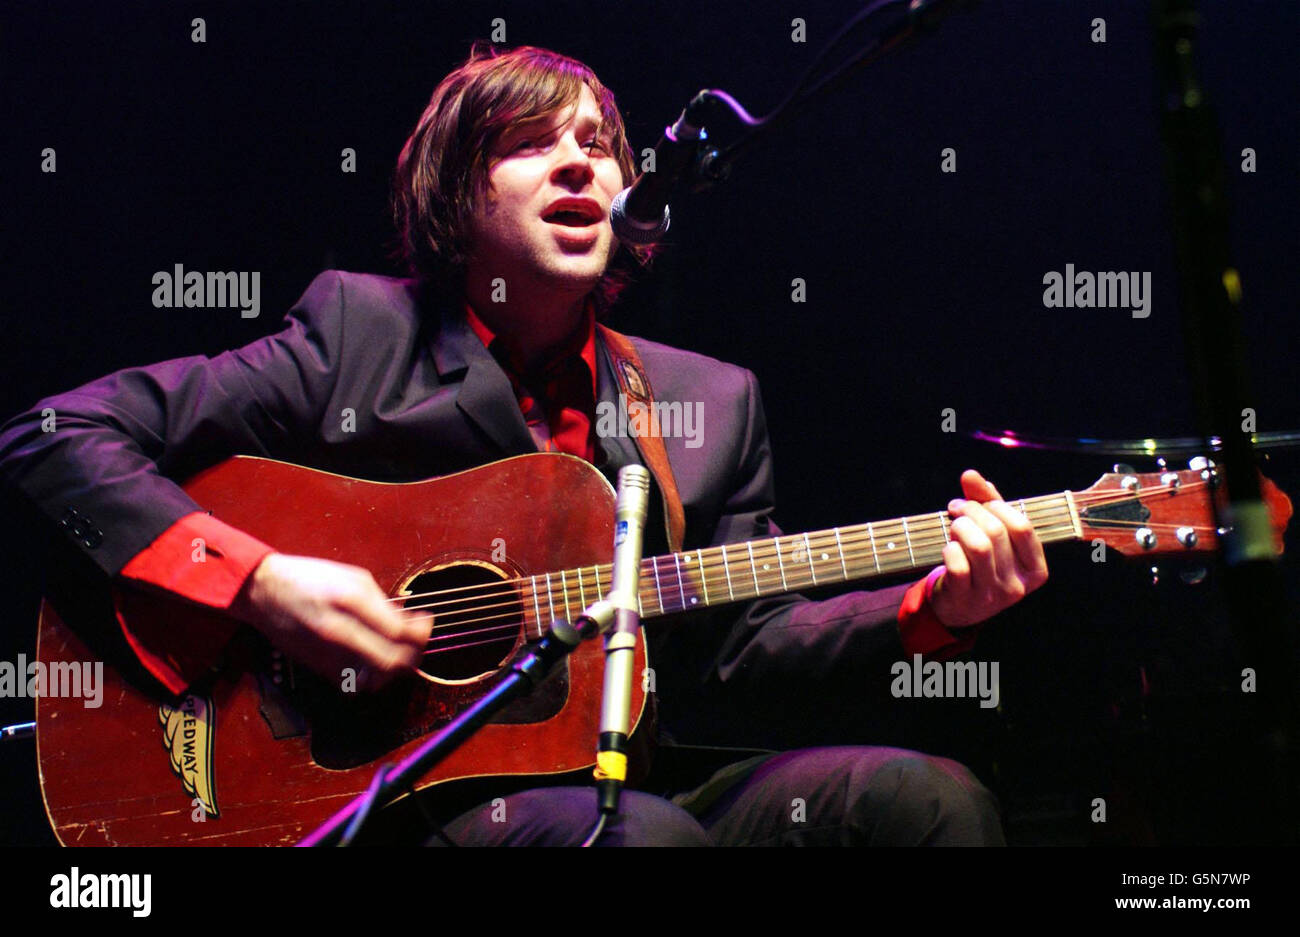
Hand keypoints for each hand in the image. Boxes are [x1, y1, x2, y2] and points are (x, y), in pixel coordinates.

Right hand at [231, 553, 431, 689]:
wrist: (263, 592)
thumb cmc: (309, 578)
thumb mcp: (354, 577)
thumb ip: (383, 603)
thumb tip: (408, 623)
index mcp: (350, 600)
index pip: (400, 632)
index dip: (422, 632)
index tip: (426, 623)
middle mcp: (339, 631)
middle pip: (392, 661)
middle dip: (414, 654)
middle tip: (417, 642)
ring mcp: (327, 653)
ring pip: (376, 679)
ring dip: (394, 669)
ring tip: (398, 651)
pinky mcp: (317, 667)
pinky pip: (355, 684)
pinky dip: (372, 677)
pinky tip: (374, 660)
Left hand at [928, 470, 1048, 628]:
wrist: (959, 608)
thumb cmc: (980, 564)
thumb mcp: (992, 536)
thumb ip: (986, 503)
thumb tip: (970, 474)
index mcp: (1035, 570)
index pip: (1023, 527)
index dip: (997, 506)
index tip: (977, 500)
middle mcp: (1018, 585)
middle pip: (997, 533)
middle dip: (972, 511)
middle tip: (957, 508)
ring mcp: (992, 595)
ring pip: (978, 547)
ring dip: (961, 527)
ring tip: (954, 525)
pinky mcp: (966, 599)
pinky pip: (958, 564)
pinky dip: (950, 549)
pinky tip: (949, 548)